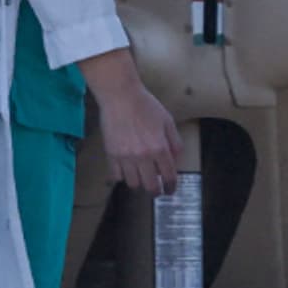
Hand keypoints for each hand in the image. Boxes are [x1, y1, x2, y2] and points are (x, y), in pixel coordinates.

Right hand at [93, 66, 181, 196]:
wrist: (120, 96)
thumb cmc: (145, 106)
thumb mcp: (167, 121)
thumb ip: (175, 143)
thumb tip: (175, 161)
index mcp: (160, 148)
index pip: (169, 176)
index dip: (171, 187)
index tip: (170, 190)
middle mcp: (143, 156)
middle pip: (151, 186)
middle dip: (156, 191)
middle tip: (157, 189)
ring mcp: (125, 157)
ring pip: (133, 184)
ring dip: (139, 183)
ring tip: (140, 177)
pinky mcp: (111, 154)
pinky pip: (117, 176)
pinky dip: (123, 176)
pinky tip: (126, 171)